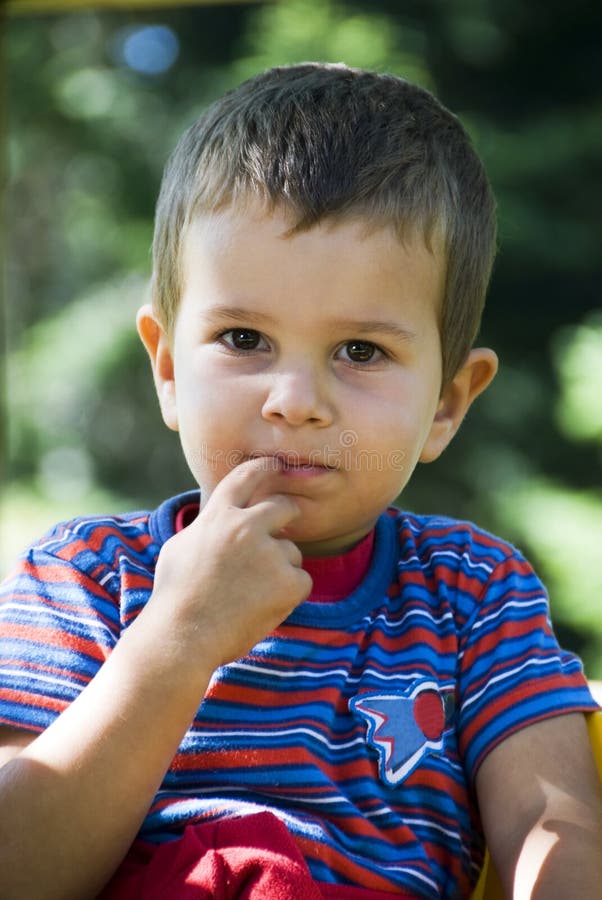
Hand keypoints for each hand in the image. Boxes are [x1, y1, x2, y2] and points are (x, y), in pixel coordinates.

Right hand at [146, 458, 312, 668]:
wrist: (183, 635)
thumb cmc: (175, 597)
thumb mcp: (180, 547)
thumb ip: (206, 527)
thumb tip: (218, 516)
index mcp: (218, 517)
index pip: (245, 479)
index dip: (263, 468)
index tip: (275, 464)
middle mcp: (246, 527)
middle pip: (283, 506)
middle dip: (288, 513)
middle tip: (287, 523)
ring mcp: (270, 553)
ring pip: (291, 552)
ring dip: (280, 568)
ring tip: (250, 594)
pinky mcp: (289, 581)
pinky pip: (301, 580)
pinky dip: (288, 594)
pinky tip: (263, 607)